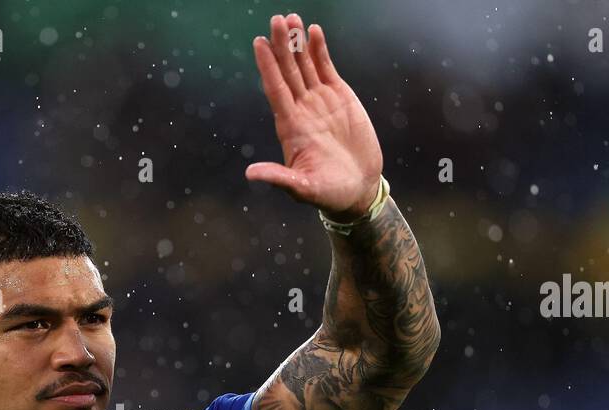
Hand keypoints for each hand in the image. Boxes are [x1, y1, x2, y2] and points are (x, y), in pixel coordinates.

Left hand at [246, 13, 383, 220]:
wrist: (357, 189)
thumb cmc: (328, 193)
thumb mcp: (303, 189)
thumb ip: (279, 178)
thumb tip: (251, 174)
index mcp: (290, 127)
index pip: (275, 90)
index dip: (267, 66)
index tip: (258, 43)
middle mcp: (301, 109)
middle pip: (287, 71)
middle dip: (281, 46)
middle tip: (276, 20)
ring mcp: (319, 101)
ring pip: (304, 66)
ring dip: (297, 43)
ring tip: (292, 18)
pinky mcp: (339, 97)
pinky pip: (326, 68)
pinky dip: (320, 51)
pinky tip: (313, 32)